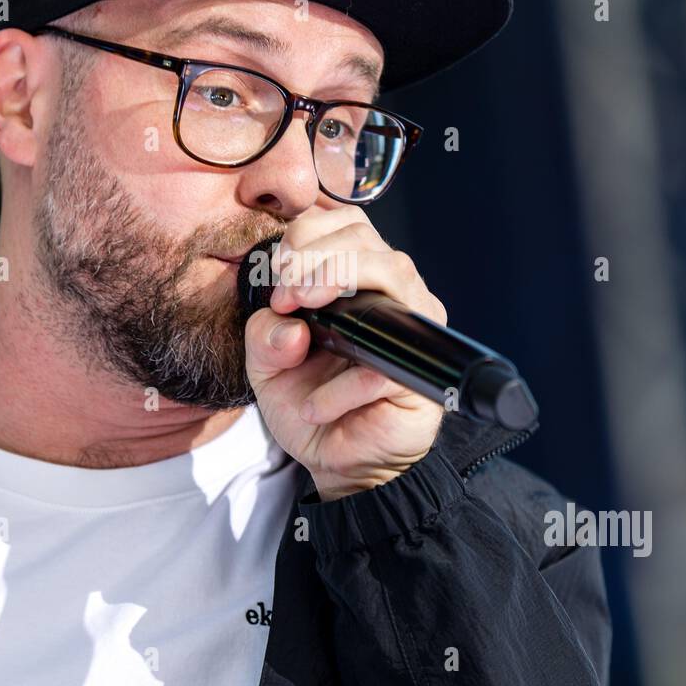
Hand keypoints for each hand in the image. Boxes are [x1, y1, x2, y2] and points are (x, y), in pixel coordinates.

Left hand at [244, 206, 447, 501]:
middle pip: (370, 242)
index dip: (308, 238)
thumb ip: (263, 334)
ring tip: (300, 337)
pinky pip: (383, 366)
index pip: (344, 226)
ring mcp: (412, 331)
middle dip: (320, 260)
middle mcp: (392, 295)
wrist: (333, 459)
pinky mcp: (422, 376)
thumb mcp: (267, 364)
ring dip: (339, 289)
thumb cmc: (308, 401)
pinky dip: (341, 387)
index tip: (279, 277)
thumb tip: (287, 323)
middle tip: (287, 297)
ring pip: (394, 275)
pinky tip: (317, 405)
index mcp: (356, 280)